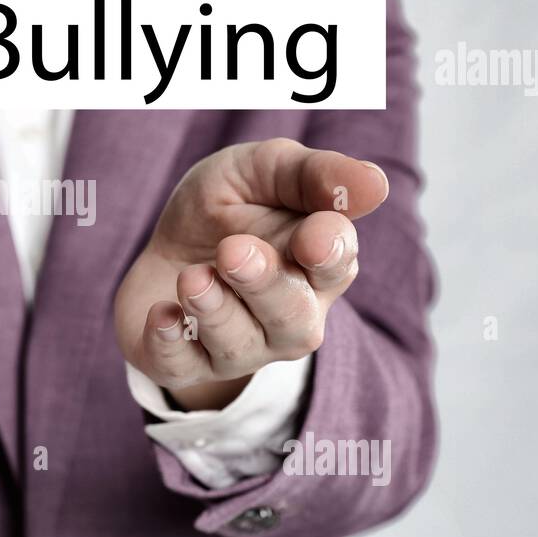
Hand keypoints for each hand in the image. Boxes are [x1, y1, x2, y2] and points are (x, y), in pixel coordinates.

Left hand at [114, 138, 388, 410]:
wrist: (166, 248)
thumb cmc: (228, 209)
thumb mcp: (264, 171)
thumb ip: (313, 174)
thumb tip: (375, 184)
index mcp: (318, 265)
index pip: (336, 264)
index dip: (327, 252)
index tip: (311, 238)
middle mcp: (289, 316)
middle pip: (292, 318)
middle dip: (264, 285)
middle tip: (233, 251)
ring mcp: (239, 347)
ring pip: (238, 346)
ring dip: (214, 310)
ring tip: (191, 277)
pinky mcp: (185, 363)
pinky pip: (182, 366)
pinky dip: (170, 344)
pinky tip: (162, 315)